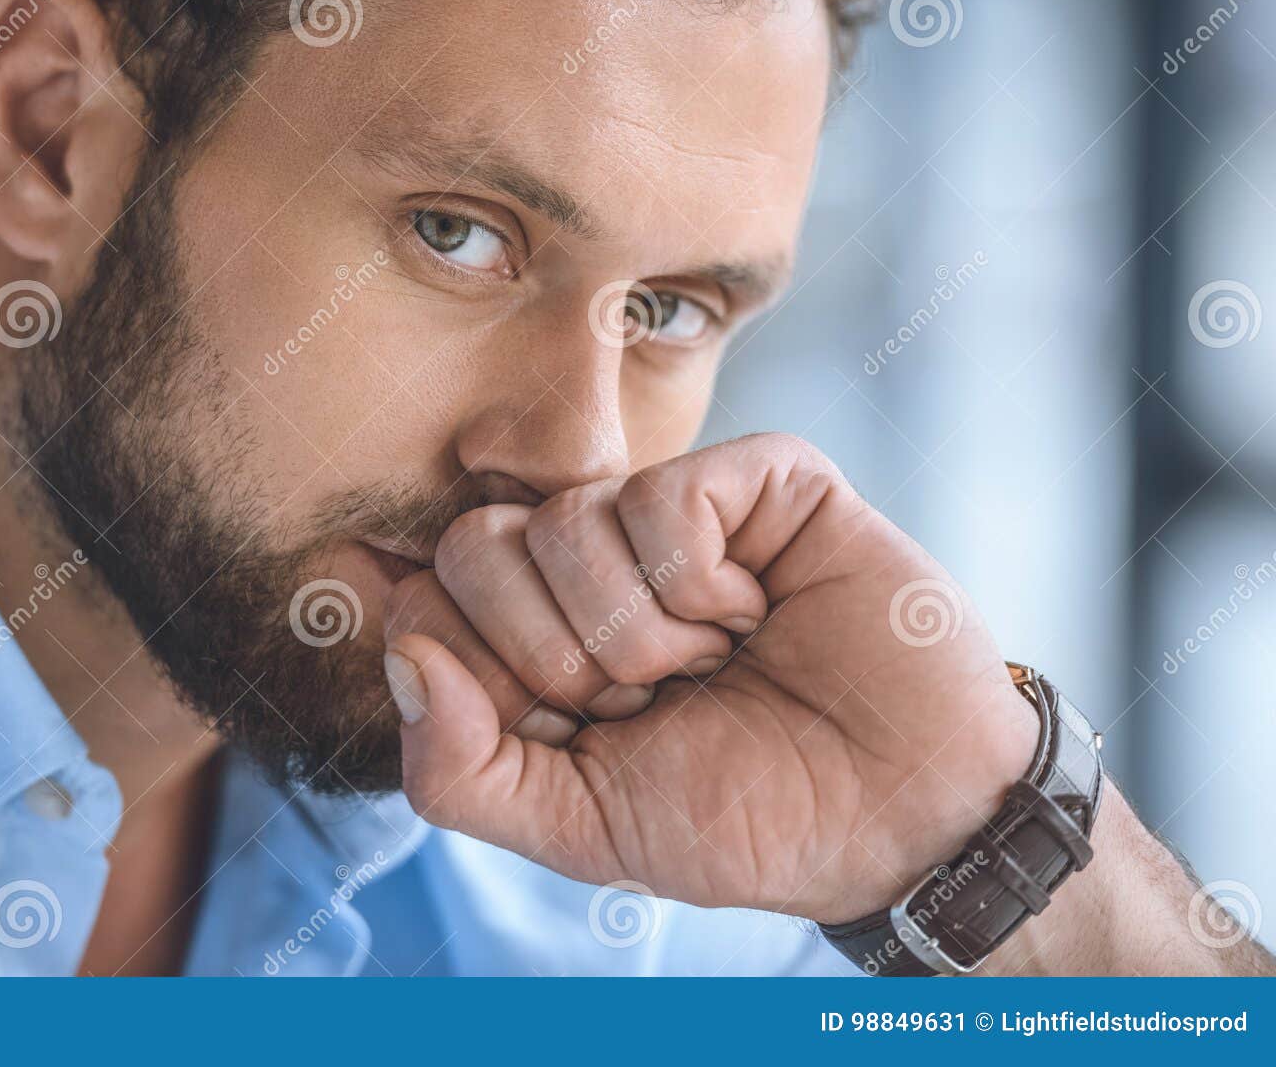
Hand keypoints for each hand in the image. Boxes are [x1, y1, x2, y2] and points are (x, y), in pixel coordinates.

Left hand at [384, 433, 1039, 921]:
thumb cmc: (744, 820)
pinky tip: (755, 611)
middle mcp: (585, 563)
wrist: (903, 819)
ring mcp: (665, 513)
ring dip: (643, 634)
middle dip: (557, 660)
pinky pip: (661, 498)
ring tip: (714, 660)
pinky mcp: (753, 478)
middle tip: (644, 699)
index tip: (565, 727)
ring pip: (563, 523)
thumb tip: (403, 651)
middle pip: (473, 548)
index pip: (422, 603)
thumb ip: (459, 768)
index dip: (482, 676)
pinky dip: (700, 583)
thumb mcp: (578, 827)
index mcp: (531, 638)